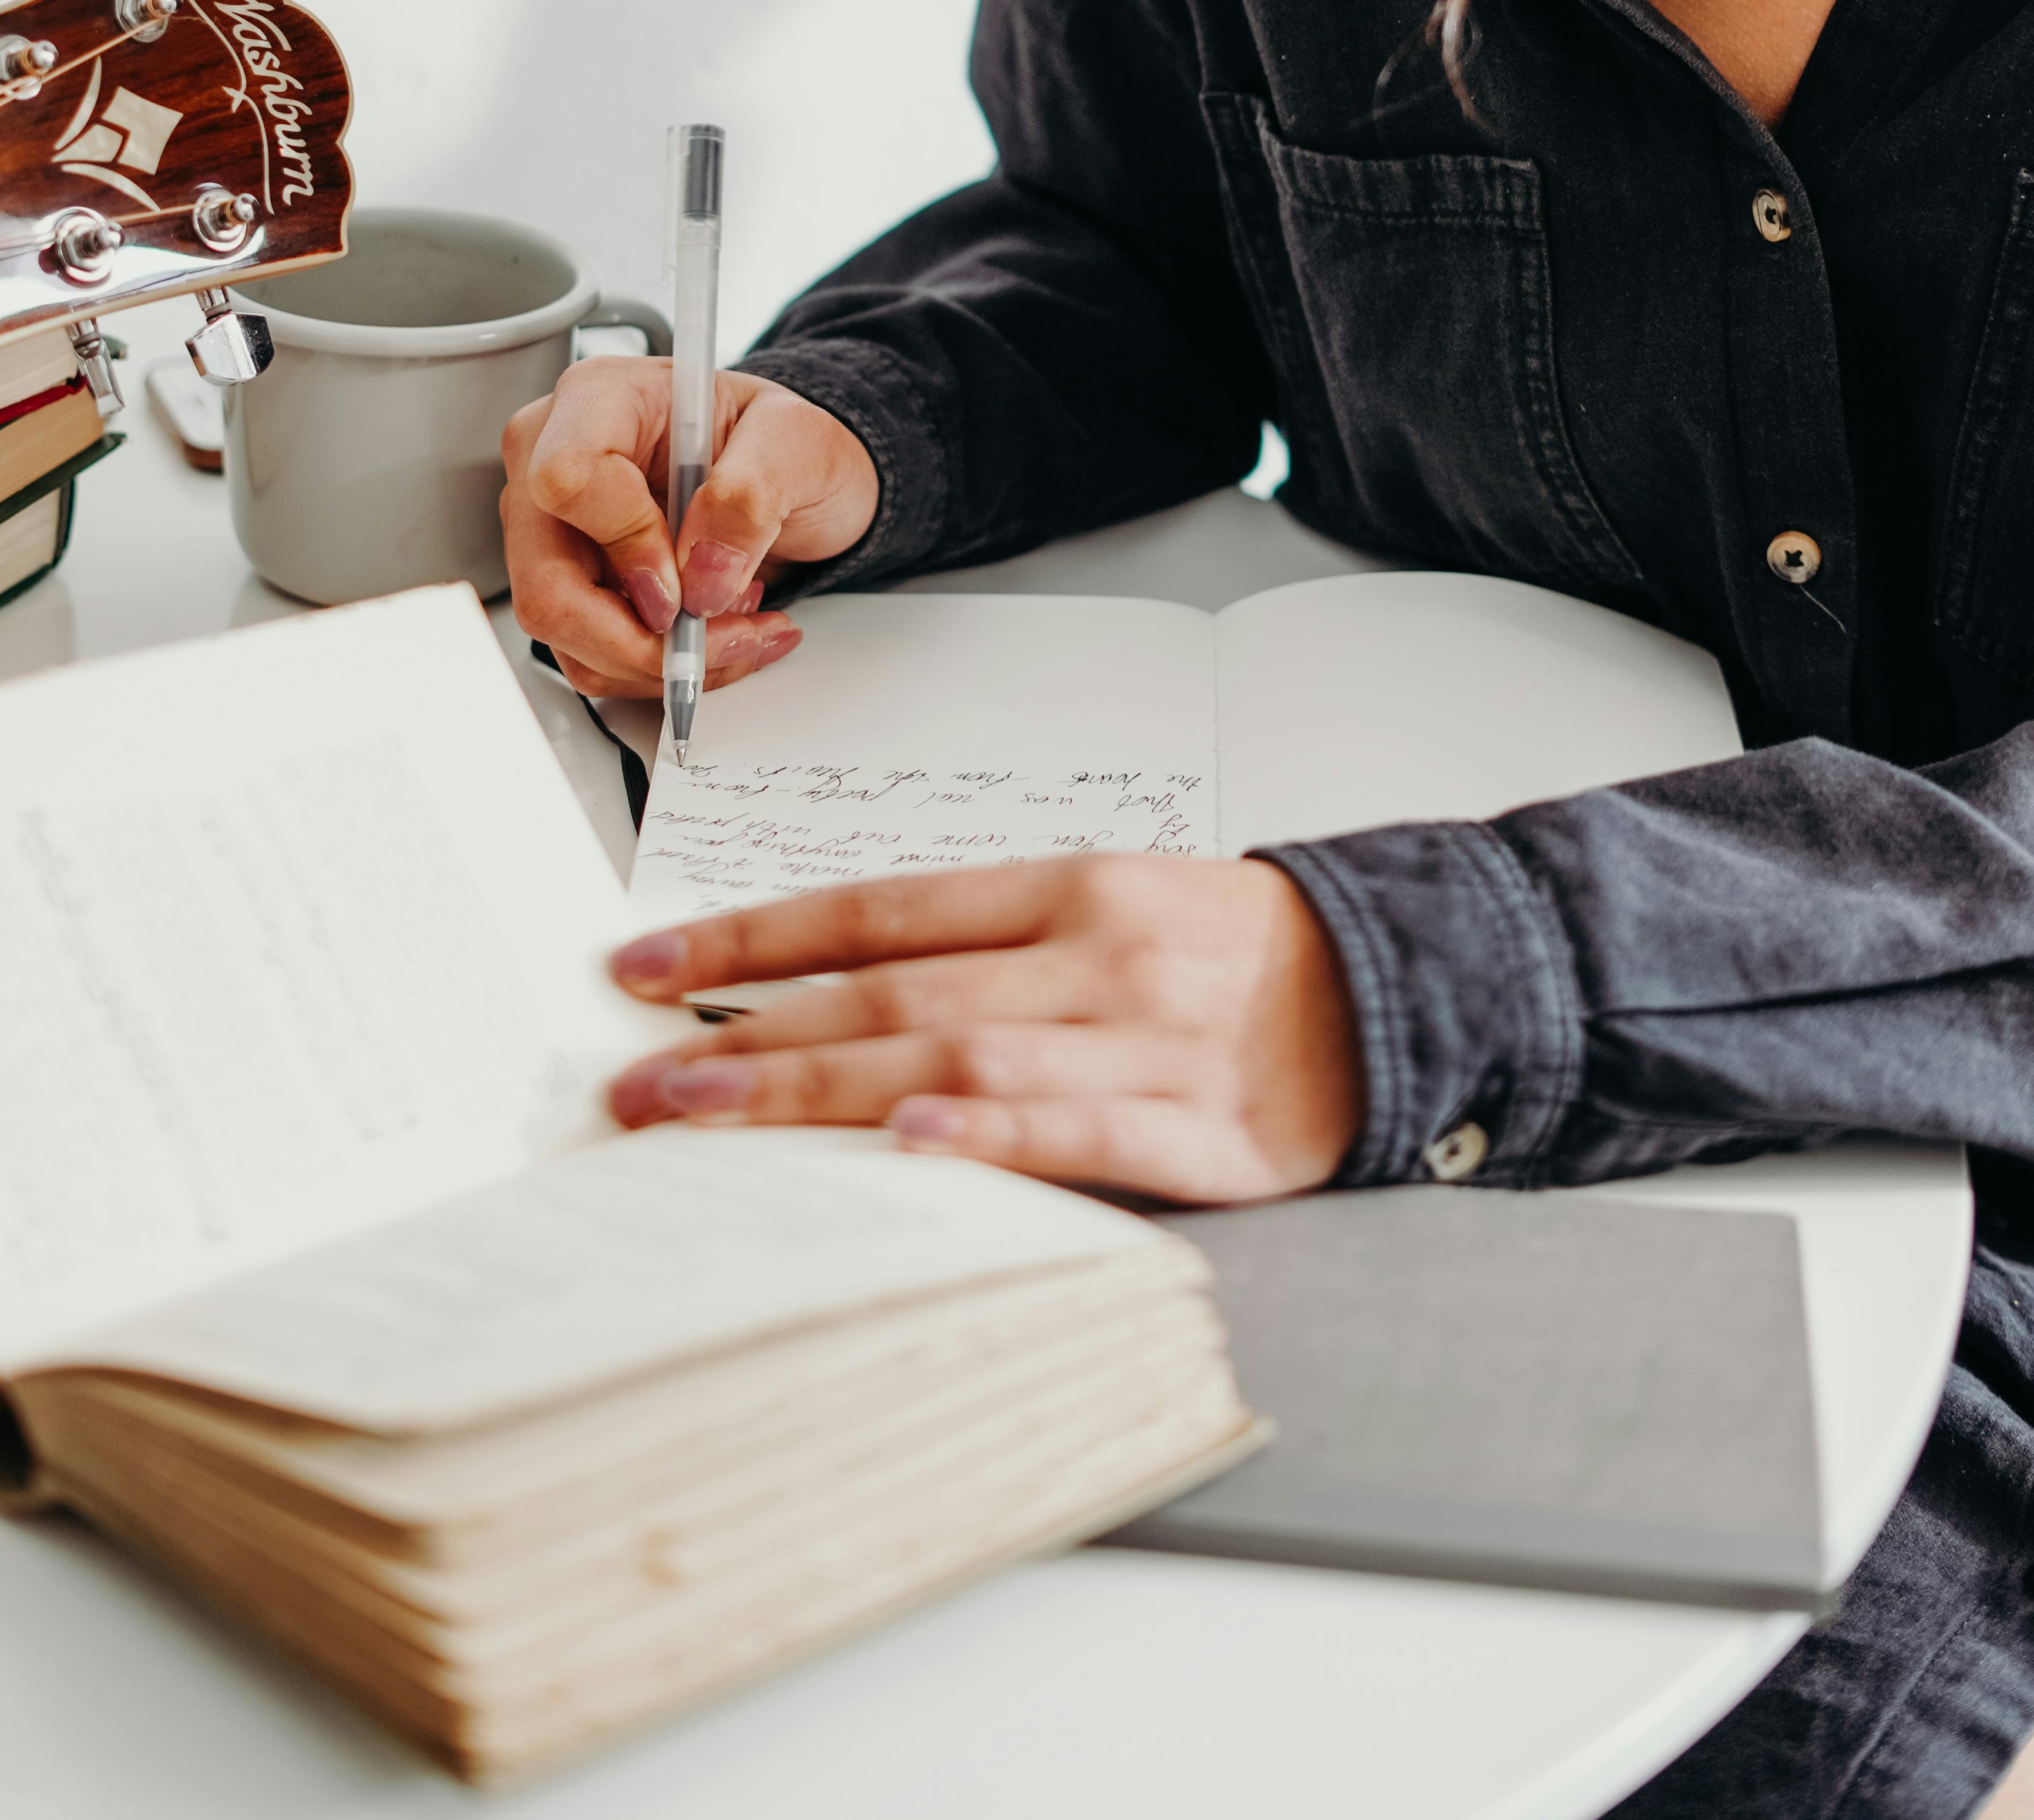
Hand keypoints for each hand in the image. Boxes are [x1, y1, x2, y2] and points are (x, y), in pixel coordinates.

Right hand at [500, 361, 879, 703]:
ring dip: (658, 657)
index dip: (629, 545)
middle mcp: (553, 458)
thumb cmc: (784, 442)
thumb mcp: (800, 442)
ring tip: (738, 626)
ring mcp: (553, 526)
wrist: (790, 474)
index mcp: (601, 397)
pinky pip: (588, 653)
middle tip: (725, 638)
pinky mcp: (568, 579)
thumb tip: (702, 573)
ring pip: (563, 631)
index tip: (693, 579)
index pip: (569, 479)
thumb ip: (751, 493)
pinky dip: (654, 665)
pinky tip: (712, 635)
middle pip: (546, 580)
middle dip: (640, 637)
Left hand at [603, 855, 1362, 1202]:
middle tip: (631, 1087)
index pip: (877, 910)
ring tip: (704, 1118)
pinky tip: (912, 1145)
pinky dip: (997, 1135)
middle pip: (891, 991)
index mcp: (1063, 889)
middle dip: (746, 1037)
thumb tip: (827, 991)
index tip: (637, 971)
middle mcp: (1090, 954)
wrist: (1402, 982)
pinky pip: (1086, 1133)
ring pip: (957, 1056)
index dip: (751, 938)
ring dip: (819, 1090)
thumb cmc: (1228, 953)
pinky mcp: (1205, 1132)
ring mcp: (1145, 1040)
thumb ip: (986, 949)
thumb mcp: (1106, 911)